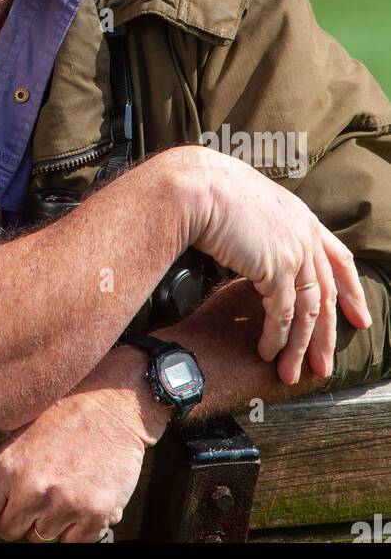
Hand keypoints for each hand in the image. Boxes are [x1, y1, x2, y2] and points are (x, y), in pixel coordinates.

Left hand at [0, 351, 159, 542]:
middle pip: (7, 533)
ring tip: (58, 476)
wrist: (116, 396)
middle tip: (36, 474)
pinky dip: (75, 525)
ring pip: (40, 538)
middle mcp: (34, 487)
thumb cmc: (55, 407)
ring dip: (46, 517)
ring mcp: (67, 503)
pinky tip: (78, 489)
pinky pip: (73, 543)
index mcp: (4, 465)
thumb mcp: (7, 429)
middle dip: (16, 512)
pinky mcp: (98, 514)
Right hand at [174, 146, 370, 383]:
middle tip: (324, 365)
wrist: (200, 186)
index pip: (340, 259)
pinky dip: (276, 338)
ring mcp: (295, 252)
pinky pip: (281, 314)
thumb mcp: (255, 205)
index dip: (352, 291)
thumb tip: (263, 253)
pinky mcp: (276, 269)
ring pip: (307, 312)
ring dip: (299, 347)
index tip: (359, 318)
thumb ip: (270, 230)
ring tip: (291, 373)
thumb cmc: (214, 190)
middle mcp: (306, 236)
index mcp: (304, 218)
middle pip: (327, 294)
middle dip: (326, 335)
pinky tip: (267, 352)